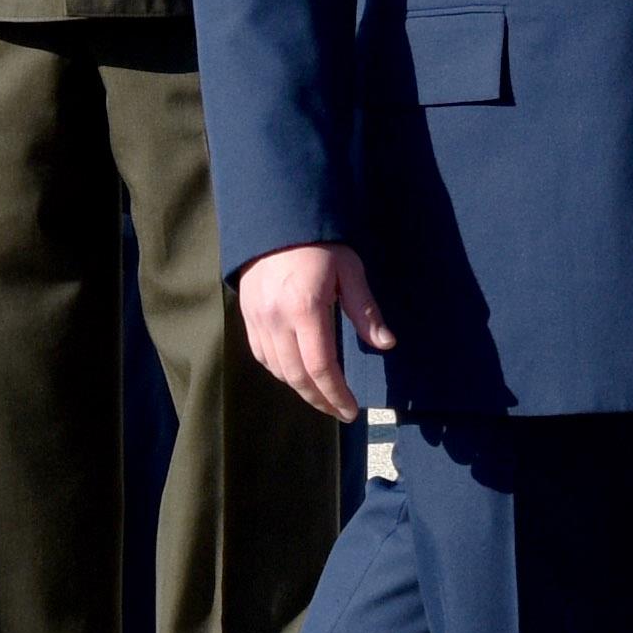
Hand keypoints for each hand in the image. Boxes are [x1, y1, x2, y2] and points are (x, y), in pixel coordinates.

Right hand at [236, 238, 388, 419]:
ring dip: (301, 388)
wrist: (275, 221)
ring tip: (323, 396)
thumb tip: (385, 343)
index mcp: (305, 308)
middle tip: (339, 411)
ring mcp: (258, 319)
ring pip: (277, 370)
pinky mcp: (247, 316)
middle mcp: (277, 319)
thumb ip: (364, 310)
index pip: (320, 367)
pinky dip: (281, 371)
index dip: (336, 394)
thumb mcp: (349, 270)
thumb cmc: (320, 244)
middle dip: (320, 400)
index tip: (350, 409)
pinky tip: (298, 374)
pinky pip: (262, 355)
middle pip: (296, 376)